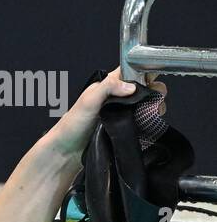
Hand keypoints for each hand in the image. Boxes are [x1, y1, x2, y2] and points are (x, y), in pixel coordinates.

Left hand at [48, 67, 166, 159]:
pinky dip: (149, 121)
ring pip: (146, 104)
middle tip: (153, 102)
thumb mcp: (88, 100)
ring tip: (149, 115)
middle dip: (154, 92)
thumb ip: (108, 88)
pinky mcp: (125, 126)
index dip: (145, 71)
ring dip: (153, 108)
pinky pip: (142, 120)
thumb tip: (130, 87)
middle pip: (144, 88)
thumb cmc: (72, 125)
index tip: (154, 80)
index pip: (132, 70)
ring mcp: (122, 112)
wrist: (67, 151)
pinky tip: (148, 125)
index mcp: (108, 85)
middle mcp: (117, 96)